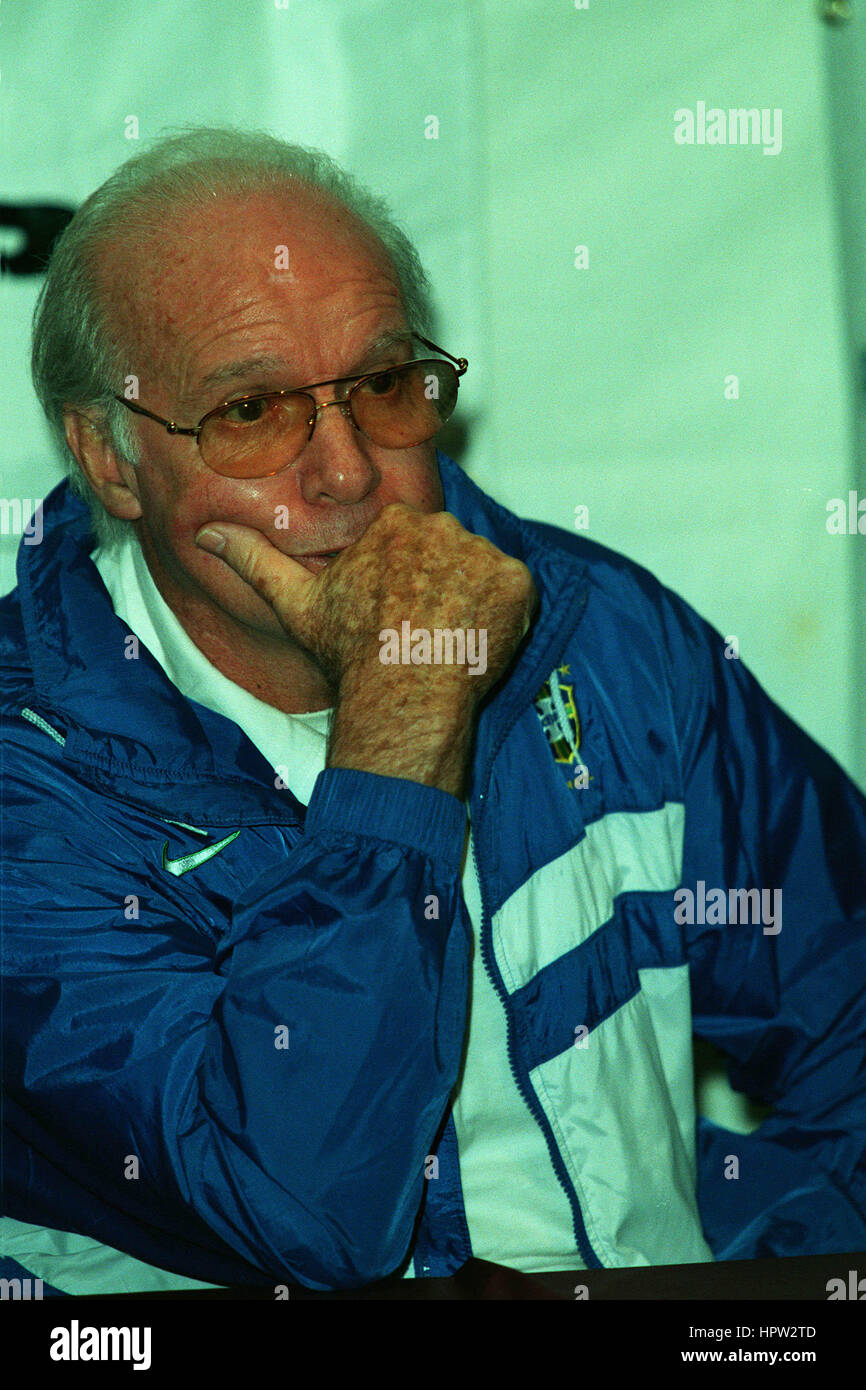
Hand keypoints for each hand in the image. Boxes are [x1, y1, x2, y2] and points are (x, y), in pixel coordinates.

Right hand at [195, 503, 537, 703]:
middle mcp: (441, 526)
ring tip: (449, 640)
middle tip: (427, 634)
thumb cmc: (349, 652)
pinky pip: (516, 593)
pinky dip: (504, 616)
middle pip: (451, 556)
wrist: (400, 692)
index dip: (410, 583)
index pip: (414, 545)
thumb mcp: (295, 601)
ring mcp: (482, 553)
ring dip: (474, 602)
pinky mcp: (516, 581)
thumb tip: (205, 532)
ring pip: (483, 573)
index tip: (402, 617)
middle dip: (444, 588)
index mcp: (394, 524)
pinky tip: (476, 641)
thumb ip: (254, 559)